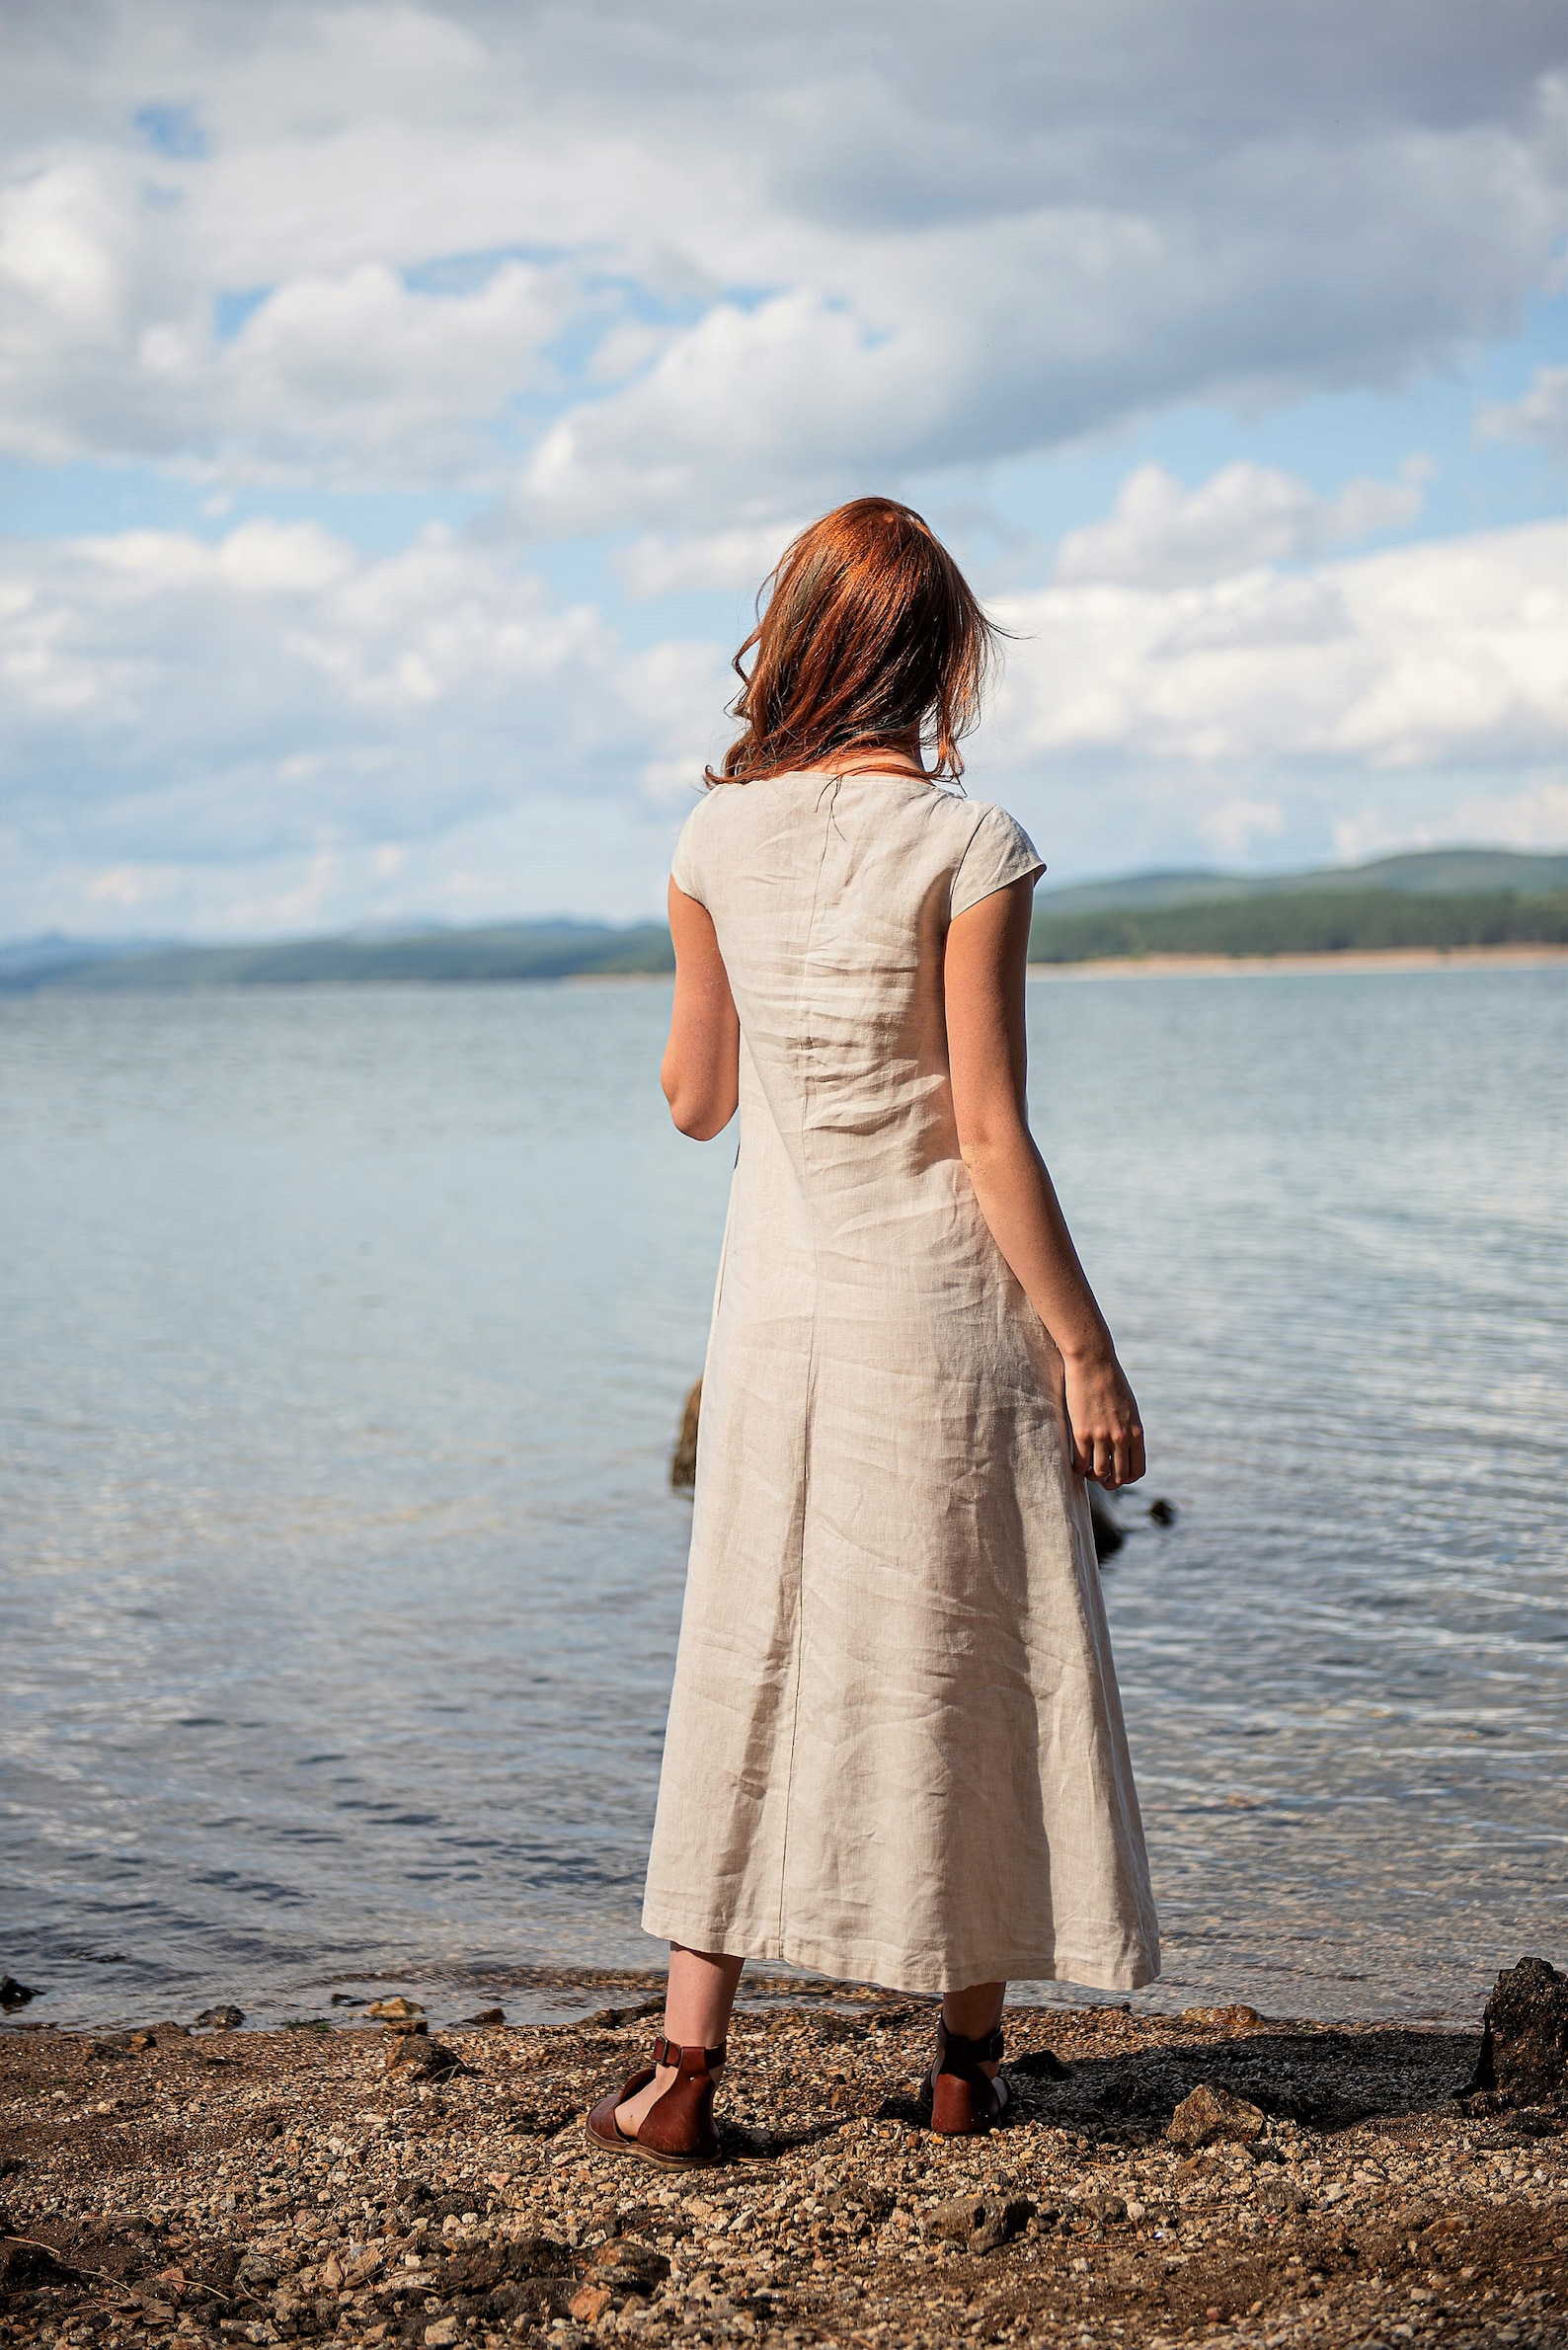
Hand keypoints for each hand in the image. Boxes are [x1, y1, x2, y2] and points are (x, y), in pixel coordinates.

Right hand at [1064, 1351, 1144, 1488]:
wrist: (1093, 1361)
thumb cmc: (1110, 1380)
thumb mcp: (1129, 1407)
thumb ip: (1128, 1427)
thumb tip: (1123, 1445)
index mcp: (1136, 1432)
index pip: (1138, 1470)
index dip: (1127, 1479)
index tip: (1117, 1475)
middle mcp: (1122, 1438)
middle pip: (1119, 1477)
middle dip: (1110, 1483)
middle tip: (1100, 1478)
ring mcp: (1102, 1436)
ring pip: (1099, 1473)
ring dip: (1092, 1476)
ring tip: (1086, 1470)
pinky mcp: (1082, 1432)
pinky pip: (1080, 1463)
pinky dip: (1078, 1469)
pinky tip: (1075, 1463)